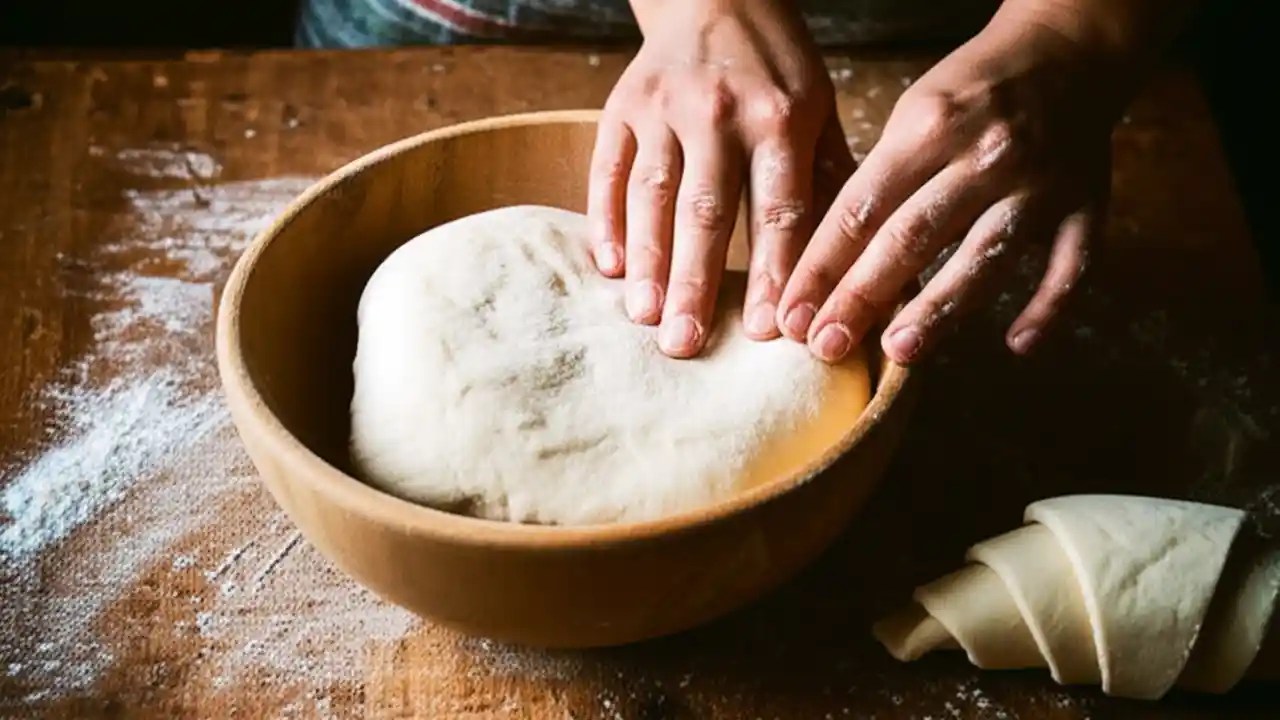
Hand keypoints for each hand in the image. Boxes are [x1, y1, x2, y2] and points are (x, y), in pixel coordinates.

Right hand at [588, 0, 854, 357]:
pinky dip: (606, 219)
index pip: (778, 210)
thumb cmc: (777, 68)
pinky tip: (609, 267)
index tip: (770, 332)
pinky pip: (608, 170)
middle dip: (696, 283)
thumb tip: (863, 258)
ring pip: (652, 196)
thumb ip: (829, 181)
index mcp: (780, 118)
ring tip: (644, 318)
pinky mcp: (621, 106)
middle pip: (706, 211)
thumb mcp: (820, 111)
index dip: (774, 274)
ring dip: (647, 261)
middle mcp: (718, 113)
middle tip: (687, 344)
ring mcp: (663, 108)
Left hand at [778, 11, 1125, 364]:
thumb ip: (879, 184)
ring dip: (940, 309)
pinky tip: (1017, 346)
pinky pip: (1072, 267)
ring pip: (985, 258)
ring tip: (899, 350)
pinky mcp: (1086, 207)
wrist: (1067, 53)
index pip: (861, 209)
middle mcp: (986, 156)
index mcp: (930, 127)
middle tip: (826, 345)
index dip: (821, 267)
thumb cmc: (970, 93)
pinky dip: (1046, 310)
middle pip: (913, 237)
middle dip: (863, 296)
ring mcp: (1040, 186)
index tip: (791, 316)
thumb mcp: (910, 115)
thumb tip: (826, 268)